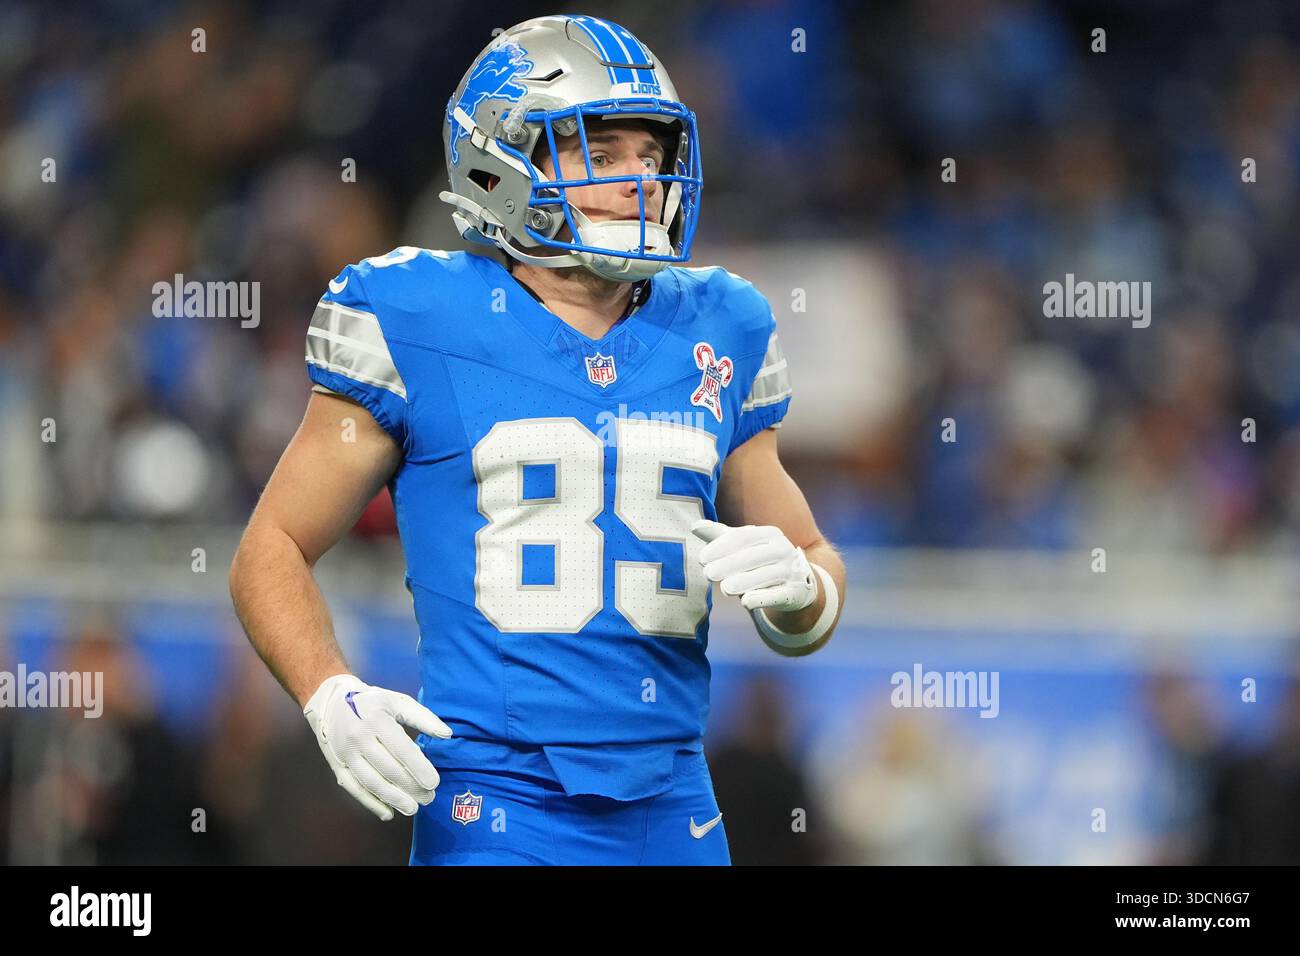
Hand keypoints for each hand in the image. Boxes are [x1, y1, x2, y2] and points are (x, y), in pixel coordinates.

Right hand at [303, 674, 451, 820]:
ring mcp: (345, 753)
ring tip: (412, 808)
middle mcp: (358, 737)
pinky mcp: (337, 765)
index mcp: (376, 719)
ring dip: (393, 799)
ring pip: (371, 782)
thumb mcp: (398, 701)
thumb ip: (423, 718)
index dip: (419, 768)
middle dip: (411, 787)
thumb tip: (447, 734)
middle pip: (388, 769)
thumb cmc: (372, 702)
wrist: (331, 702)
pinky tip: (388, 813)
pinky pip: (354, 789)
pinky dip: (371, 803)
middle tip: (429, 798)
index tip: (434, 783)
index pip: (401, 749)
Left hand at [690, 519, 817, 612]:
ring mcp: (791, 571)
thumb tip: (695, 526)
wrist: (796, 583)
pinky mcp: (795, 592)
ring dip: (744, 581)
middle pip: (753, 556)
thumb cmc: (761, 561)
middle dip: (729, 564)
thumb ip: (720, 537)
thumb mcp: (743, 547)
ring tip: (724, 589)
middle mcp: (783, 549)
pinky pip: (778, 595)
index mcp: (769, 534)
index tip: (702, 559)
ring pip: (766, 575)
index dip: (721, 547)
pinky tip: (746, 602)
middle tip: (708, 574)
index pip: (743, 537)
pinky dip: (763, 598)